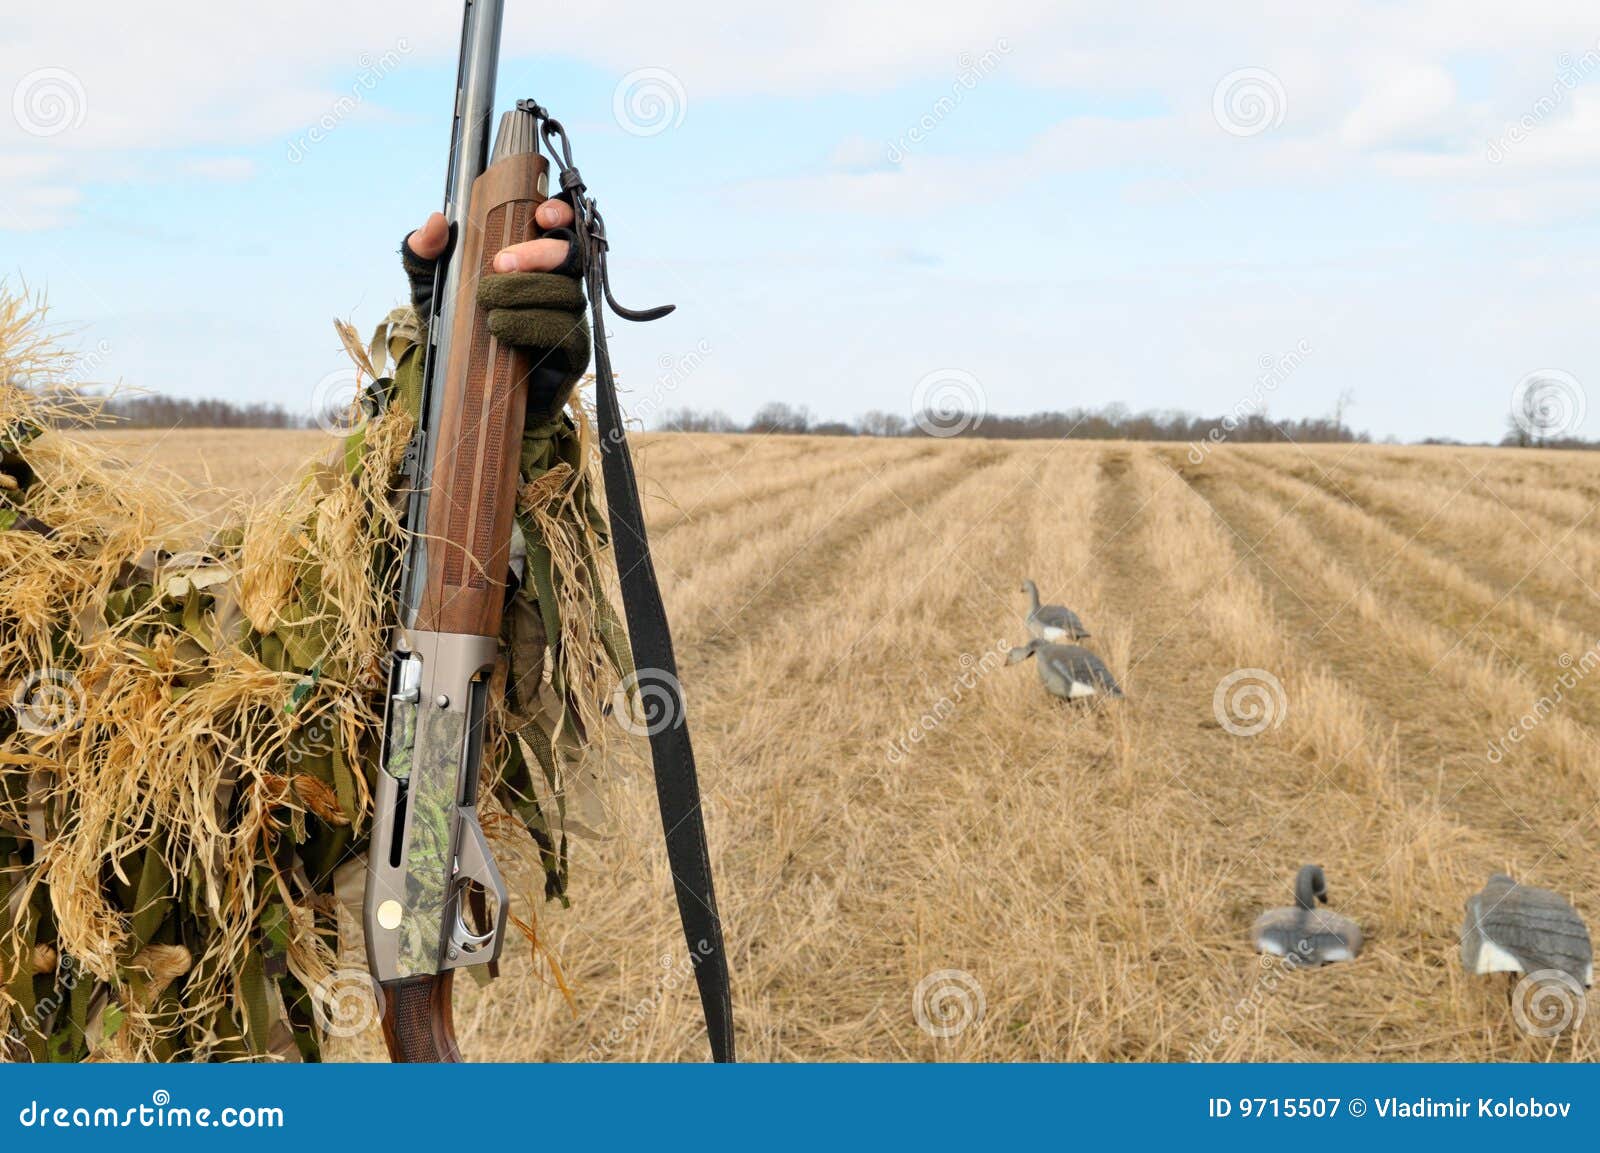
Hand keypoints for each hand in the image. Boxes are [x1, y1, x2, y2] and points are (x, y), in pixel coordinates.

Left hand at [400, 198, 589, 417]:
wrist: (466, 389)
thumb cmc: (456, 330)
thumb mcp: (432, 289)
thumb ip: (426, 253)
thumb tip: (436, 220)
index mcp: (534, 262)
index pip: (562, 228)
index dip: (561, 215)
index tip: (540, 217)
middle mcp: (560, 285)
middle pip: (570, 258)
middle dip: (537, 255)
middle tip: (499, 266)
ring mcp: (571, 318)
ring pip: (568, 294)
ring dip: (528, 294)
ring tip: (490, 306)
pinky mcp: (573, 354)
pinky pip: (567, 333)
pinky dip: (533, 326)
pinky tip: (502, 329)